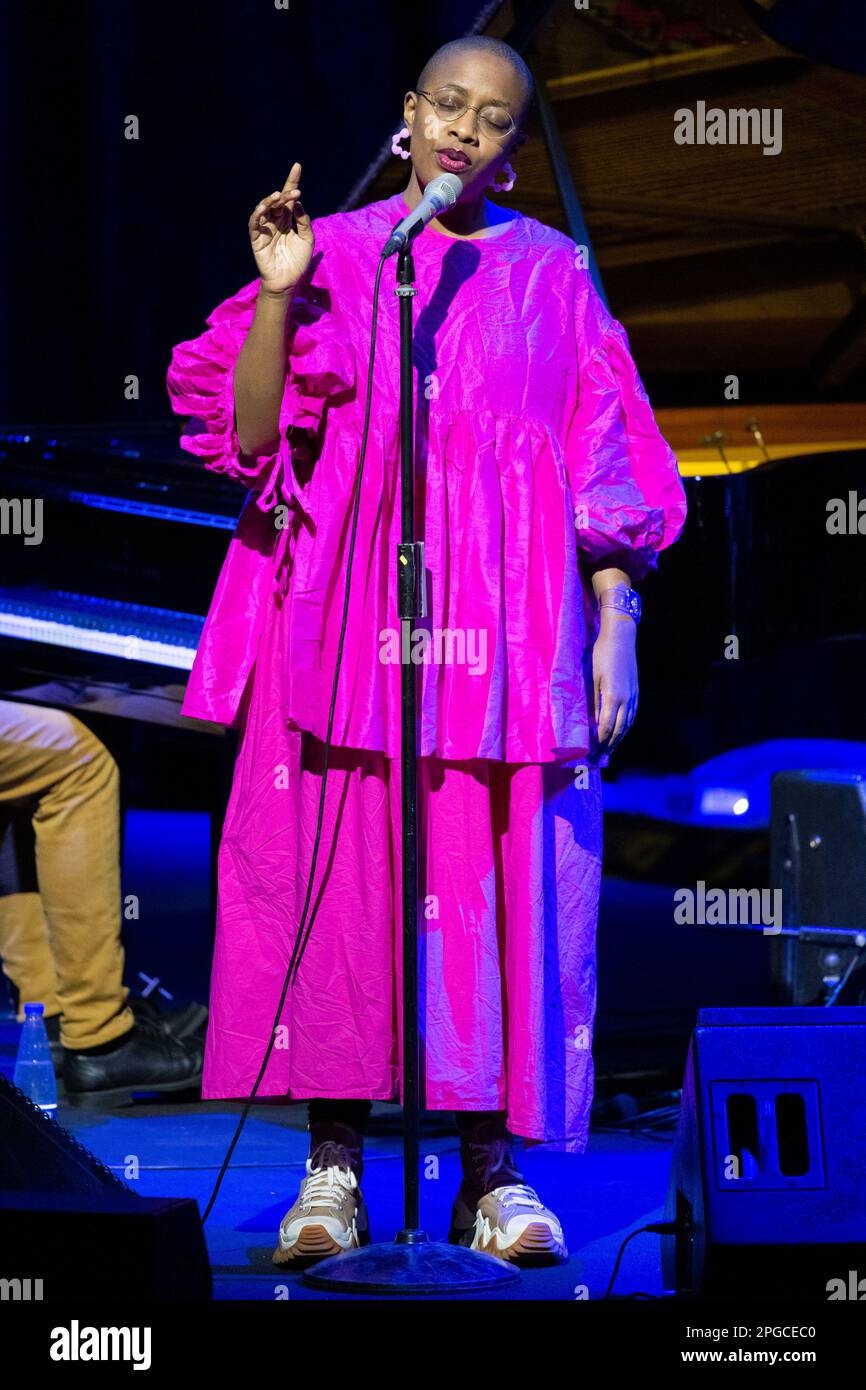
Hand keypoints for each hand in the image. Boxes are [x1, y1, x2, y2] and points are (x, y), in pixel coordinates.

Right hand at [248, 162, 312, 294]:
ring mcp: (265, 229)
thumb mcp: (307, 239)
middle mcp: (275, 222)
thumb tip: (297, 203)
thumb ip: (303, 221)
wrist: (288, 282)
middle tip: (295, 191)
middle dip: (285, 194)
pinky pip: (254, 223)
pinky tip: (264, 208)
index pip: (289, 199)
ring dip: (270, 201)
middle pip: (278, 202)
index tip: (297, 166)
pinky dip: (258, 214)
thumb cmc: (298, 262)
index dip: (292, 183)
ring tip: (279, 196)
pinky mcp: (256, 239)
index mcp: (287, 221)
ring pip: (265, 209)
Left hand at [592, 613, 637, 754]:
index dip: (599, 742)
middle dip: (608, 746)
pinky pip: (632, 716)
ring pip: (627, 725)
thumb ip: (593, 702)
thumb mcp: (592, 679)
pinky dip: (625, 728)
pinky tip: (621, 732)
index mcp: (614, 697)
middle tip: (599, 758)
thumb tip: (592, 723)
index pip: (606, 727)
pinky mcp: (636, 692)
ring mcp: (634, 696)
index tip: (591, 752)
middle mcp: (627, 700)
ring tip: (609, 750)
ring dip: (618, 739)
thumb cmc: (601, 655)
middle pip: (619, 730)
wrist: (621, 638)